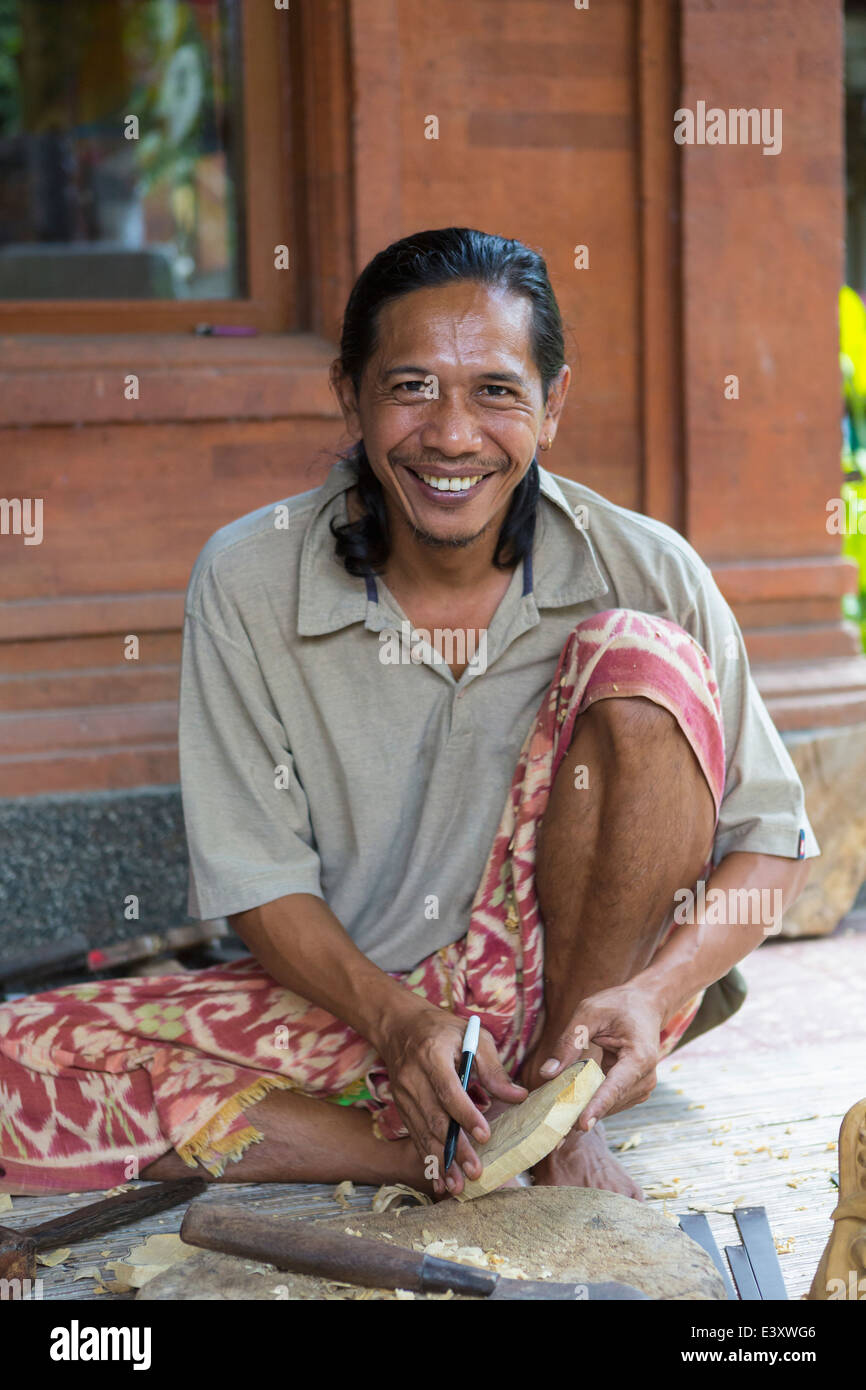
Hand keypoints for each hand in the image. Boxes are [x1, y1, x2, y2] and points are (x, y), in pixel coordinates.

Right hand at [377, 1001, 526, 1194]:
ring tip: (458, 1187)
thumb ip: (494, 1069)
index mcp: (432, 1054)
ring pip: (424, 1133)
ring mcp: (404, 1094)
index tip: (485, 1135)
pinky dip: (428, 1159)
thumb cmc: (444, 1030)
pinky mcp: (401, 1107)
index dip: (466, 1114)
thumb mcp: (474, 1037)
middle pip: (435, 1118)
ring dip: (442, 1161)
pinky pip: (416, 1136)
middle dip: (456, 1148)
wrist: (400, 1026)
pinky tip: (440, 1181)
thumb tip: (519, 1097)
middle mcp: (413, 1077)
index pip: (449, 1089)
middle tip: (475, 1172)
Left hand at [520, 983, 662, 1127]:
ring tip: (555, 1127)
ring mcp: (642, 1086)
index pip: (615, 1086)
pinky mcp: (634, 1090)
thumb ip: (569, 1042)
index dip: (597, 1106)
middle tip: (551, 1136)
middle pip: (609, 1102)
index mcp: (639, 1056)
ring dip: (583, 1113)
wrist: (645, 1004)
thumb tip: (547, 1073)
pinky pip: (609, 1102)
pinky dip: (589, 1105)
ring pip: (608, 1107)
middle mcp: (646, 1077)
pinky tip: (569, 1109)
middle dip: (580, 1115)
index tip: (582, 1125)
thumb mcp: (589, 1013)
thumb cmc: (618, 1004)